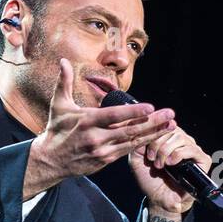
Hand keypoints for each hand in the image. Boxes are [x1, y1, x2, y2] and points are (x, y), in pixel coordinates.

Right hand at [23, 59, 176, 198]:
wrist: (51, 160)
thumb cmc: (56, 130)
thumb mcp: (58, 105)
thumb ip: (63, 82)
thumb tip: (63, 61)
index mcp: (87, 121)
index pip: (115, 116)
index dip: (134, 112)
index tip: (151, 107)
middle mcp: (97, 137)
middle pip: (130, 129)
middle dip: (153, 122)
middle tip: (170, 114)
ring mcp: (103, 150)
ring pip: (133, 141)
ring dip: (154, 133)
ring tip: (171, 126)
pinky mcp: (106, 160)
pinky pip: (129, 150)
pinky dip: (144, 143)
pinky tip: (157, 137)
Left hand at [127, 119, 212, 214]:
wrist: (159, 199)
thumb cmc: (150, 180)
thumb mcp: (137, 158)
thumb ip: (138, 141)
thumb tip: (144, 127)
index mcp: (168, 138)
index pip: (163, 123)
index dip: (153, 132)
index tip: (146, 149)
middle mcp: (182, 141)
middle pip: (171, 128)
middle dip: (157, 143)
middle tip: (152, 159)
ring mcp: (193, 149)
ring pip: (181, 137)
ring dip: (166, 150)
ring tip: (160, 164)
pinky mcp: (202, 159)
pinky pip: (191, 149)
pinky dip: (178, 155)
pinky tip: (171, 164)